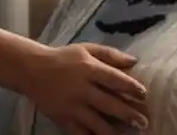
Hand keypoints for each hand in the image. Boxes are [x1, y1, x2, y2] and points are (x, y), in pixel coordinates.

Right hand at [20, 43, 149, 134]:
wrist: (32, 69)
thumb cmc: (64, 58)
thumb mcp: (86, 49)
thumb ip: (110, 54)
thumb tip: (135, 61)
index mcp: (88, 68)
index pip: (114, 79)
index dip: (131, 87)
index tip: (144, 94)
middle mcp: (81, 88)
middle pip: (109, 104)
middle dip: (128, 114)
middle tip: (143, 122)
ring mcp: (72, 105)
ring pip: (97, 123)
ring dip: (115, 131)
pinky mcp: (63, 118)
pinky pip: (81, 133)